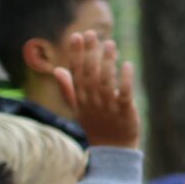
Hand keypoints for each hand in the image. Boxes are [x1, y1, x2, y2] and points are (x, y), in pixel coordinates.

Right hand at [55, 32, 140, 150]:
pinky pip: (124, 94)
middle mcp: (92, 101)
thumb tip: (57, 69)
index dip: (76, 54)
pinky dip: (125, 79)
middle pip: (89, 74)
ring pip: (105, 82)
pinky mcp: (125, 112)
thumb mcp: (79, 107)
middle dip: (90, 53)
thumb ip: (68, 88)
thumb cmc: (96, 125)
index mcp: (81, 98)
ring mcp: (108, 107)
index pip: (76, 72)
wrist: (112, 149)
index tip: (77, 36)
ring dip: (107, 62)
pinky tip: (127, 64)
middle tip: (93, 33)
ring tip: (110, 44)